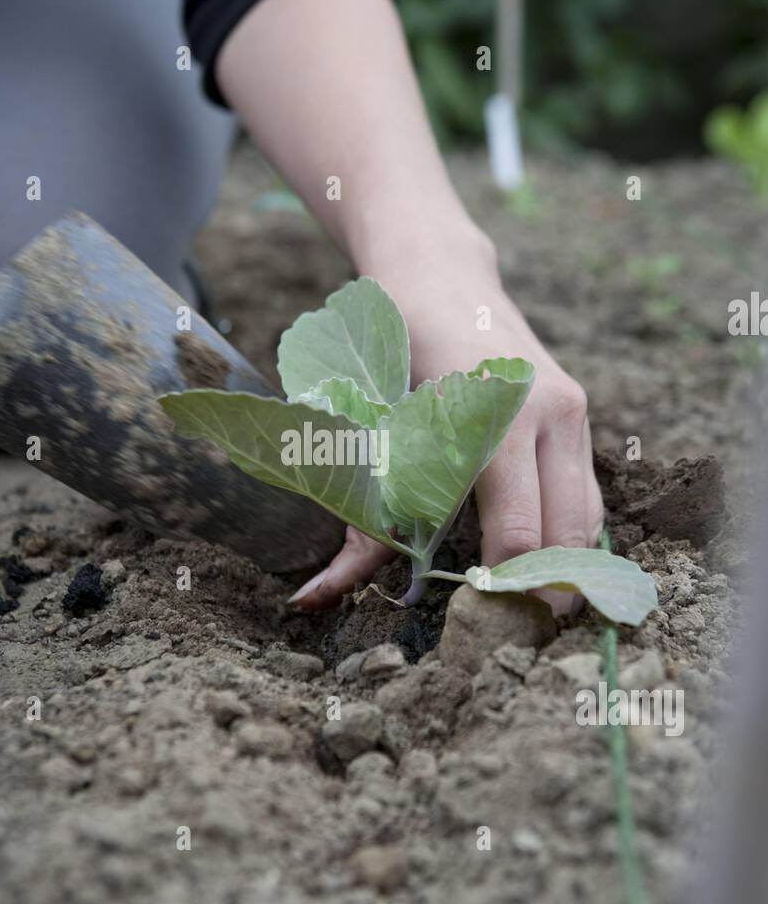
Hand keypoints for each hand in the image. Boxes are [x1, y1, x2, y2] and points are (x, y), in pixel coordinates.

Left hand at [290, 228, 603, 611]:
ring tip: (525, 610)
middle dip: (542, 591)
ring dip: (563, 568)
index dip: (498, 587)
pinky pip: (584, 491)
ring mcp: (572, 410)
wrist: (437, 269)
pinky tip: (535, 562)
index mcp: (498, 415)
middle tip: (505, 635)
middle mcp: (550, 412)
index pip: (517, 531)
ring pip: (587, 518)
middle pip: (567, 535)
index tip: (470, 620)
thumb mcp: (368, 427)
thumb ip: (357, 518)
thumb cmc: (391, 345)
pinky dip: (567, 533)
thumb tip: (316, 596)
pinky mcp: (578, 412)